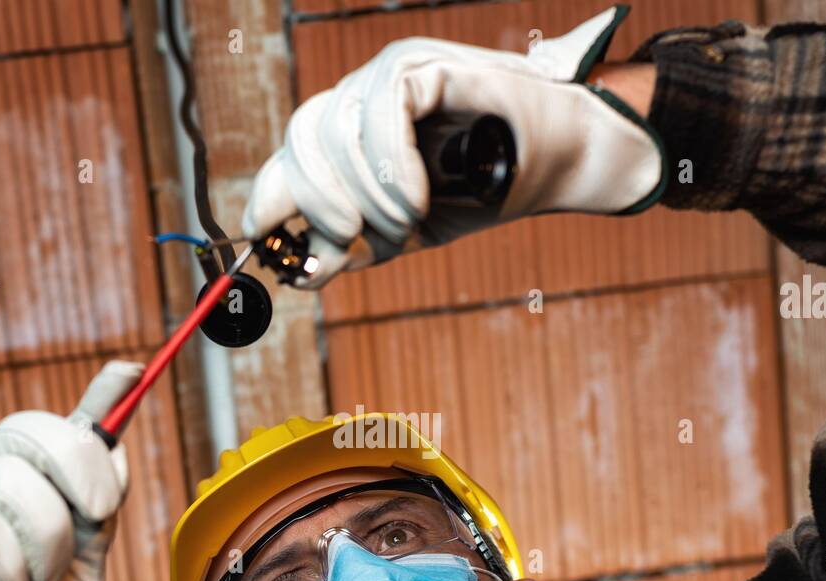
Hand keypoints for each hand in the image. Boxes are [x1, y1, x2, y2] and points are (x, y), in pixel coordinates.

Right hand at [0, 361, 143, 580]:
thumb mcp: (85, 571)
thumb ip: (97, 509)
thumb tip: (115, 444)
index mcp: (39, 492)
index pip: (63, 432)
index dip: (99, 398)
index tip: (134, 369)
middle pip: (36, 432)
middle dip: (81, 473)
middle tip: (93, 519)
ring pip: (15, 486)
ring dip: (41, 555)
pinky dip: (1, 578)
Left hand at [242, 5, 663, 288]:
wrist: (563, 165)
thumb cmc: (490, 191)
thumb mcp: (410, 231)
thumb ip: (357, 244)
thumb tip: (300, 272)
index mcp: (355, 132)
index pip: (295, 151)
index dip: (271, 191)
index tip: (262, 236)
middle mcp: (365, 95)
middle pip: (304, 135)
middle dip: (317, 199)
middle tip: (346, 239)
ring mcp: (393, 73)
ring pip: (338, 125)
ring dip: (367, 192)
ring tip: (406, 222)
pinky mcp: (424, 63)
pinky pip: (383, 110)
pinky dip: (394, 164)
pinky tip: (419, 196)